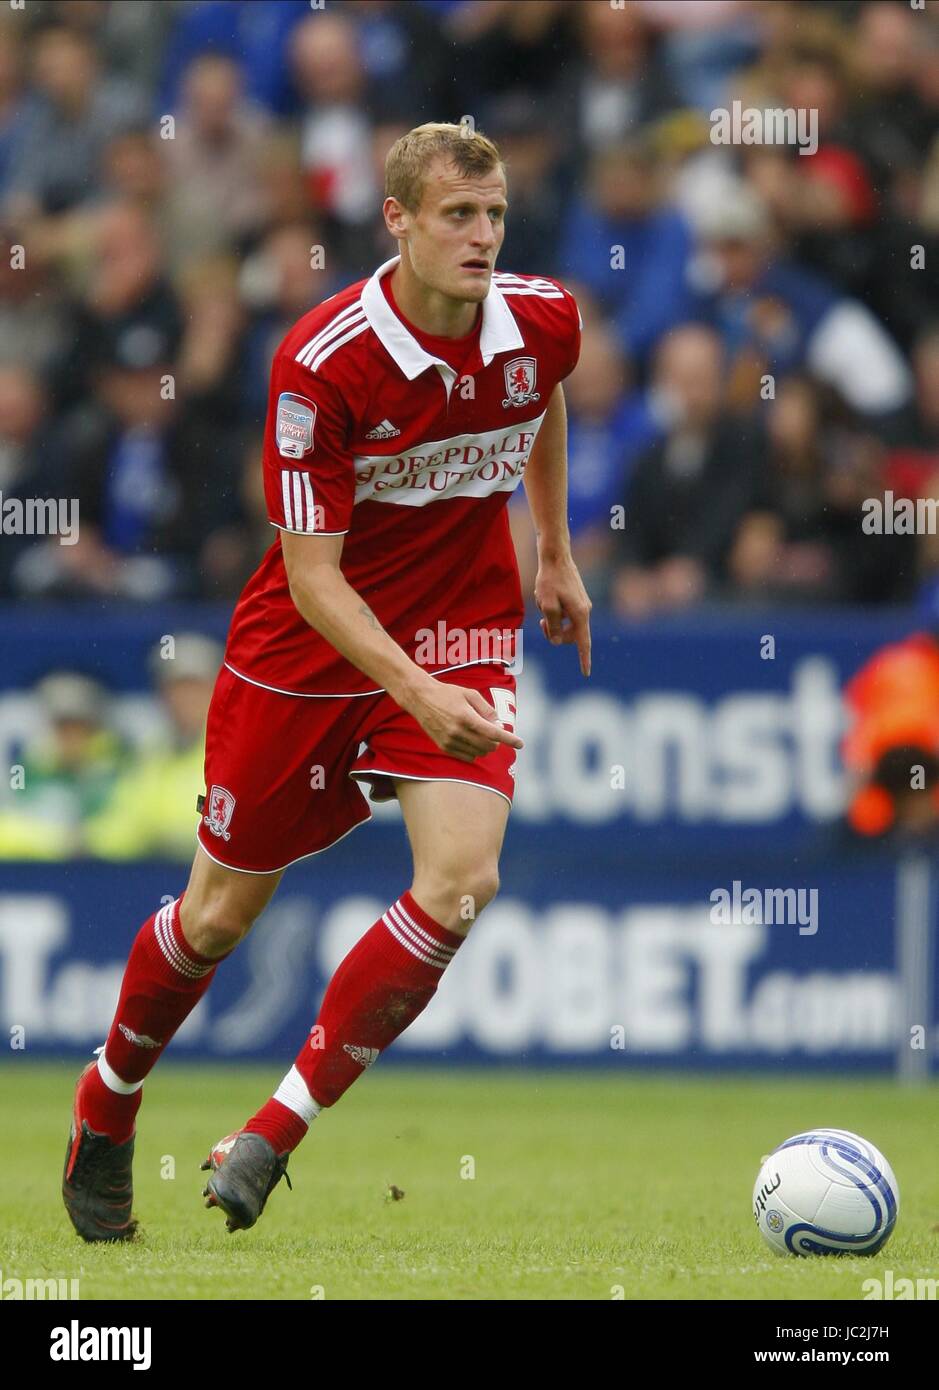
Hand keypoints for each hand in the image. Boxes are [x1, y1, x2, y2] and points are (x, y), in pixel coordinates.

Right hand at [408, 679, 523, 761]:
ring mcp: (449, 741)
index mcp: (466, 716)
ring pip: (478, 753)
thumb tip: (498, 725)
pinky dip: (474, 752)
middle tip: (493, 731)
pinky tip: (471, 741)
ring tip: (480, 733)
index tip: (521, 744)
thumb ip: (486, 709)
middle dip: (496, 741)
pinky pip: (466, 756)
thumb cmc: (447, 693)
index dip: (509, 739)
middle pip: (487, 746)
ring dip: (485, 746)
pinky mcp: (443, 747)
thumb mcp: (470, 694)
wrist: (420, 698)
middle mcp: (458, 731)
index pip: (493, 733)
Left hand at [534, 551, 591, 675]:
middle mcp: (585, 611)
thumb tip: (558, 640)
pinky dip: (555, 610)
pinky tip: (546, 596)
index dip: (584, 660)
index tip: (586, 673)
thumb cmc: (550, 580)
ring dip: (553, 620)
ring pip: (566, 624)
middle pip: (571, 636)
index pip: (583, 643)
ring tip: (542, 603)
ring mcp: (582, 605)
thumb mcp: (547, 605)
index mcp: (580, 614)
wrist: (556, 557)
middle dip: (556, 634)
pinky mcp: (577, 599)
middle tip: (541, 623)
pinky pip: (565, 613)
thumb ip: (553, 626)